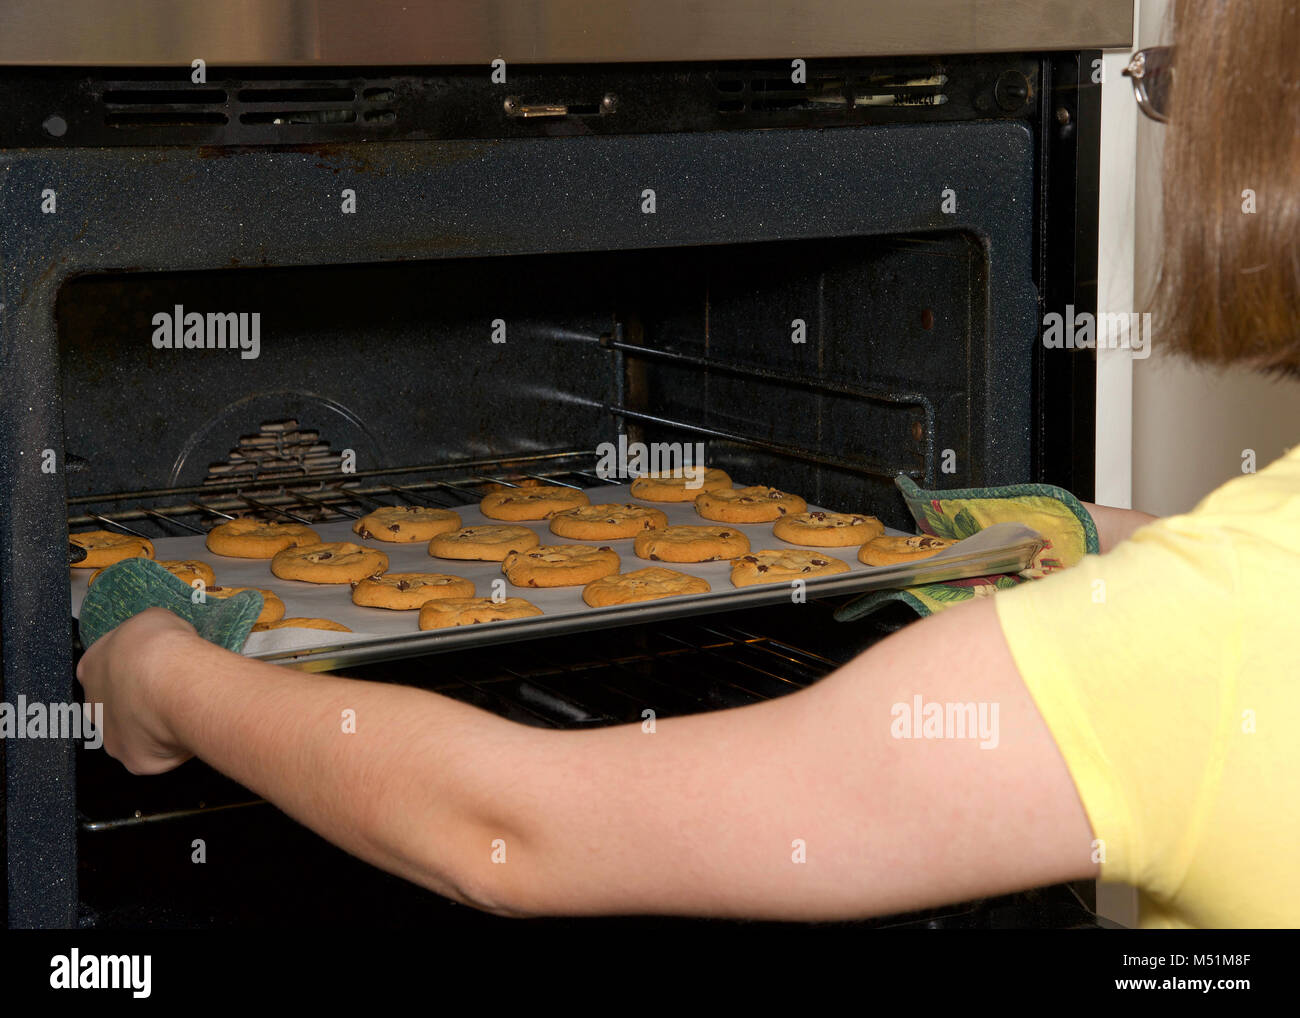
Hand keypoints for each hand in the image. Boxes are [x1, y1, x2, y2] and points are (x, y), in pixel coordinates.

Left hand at [76, 607, 200, 774]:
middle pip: (118, 706)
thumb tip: (156, 642)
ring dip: (155, 726)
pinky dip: (174, 745)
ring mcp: (111, 737)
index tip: (155, 666)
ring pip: (136, 733)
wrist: (173, 680)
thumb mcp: (153, 619)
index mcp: (92, 667)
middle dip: (141, 702)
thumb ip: (147, 636)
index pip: (106, 669)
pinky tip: (189, 728)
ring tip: (185, 710)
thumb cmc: (160, 646)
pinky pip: (158, 754)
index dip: (132, 668)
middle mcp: (93, 705)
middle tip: (171, 691)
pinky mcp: (135, 760)